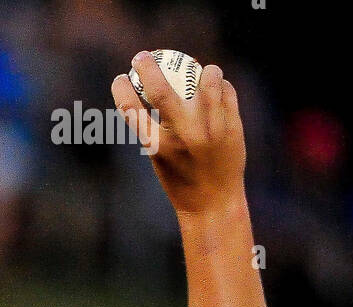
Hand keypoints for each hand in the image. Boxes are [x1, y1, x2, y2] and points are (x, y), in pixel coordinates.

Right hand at [112, 53, 245, 215]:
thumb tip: (148, 92)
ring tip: (204, 72)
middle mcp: (183, 136)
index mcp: (159, 147)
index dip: (122, 90)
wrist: (213, 204)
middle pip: (161, 91)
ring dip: (205, 71)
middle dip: (147, 67)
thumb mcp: (160, 160)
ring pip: (207, 79)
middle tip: (142, 56)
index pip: (132, 111)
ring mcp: (209, 129)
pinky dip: (222, 87)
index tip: (120, 78)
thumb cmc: (181, 181)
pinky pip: (226, 92)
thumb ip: (155, 130)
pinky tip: (219, 92)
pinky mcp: (232, 126)